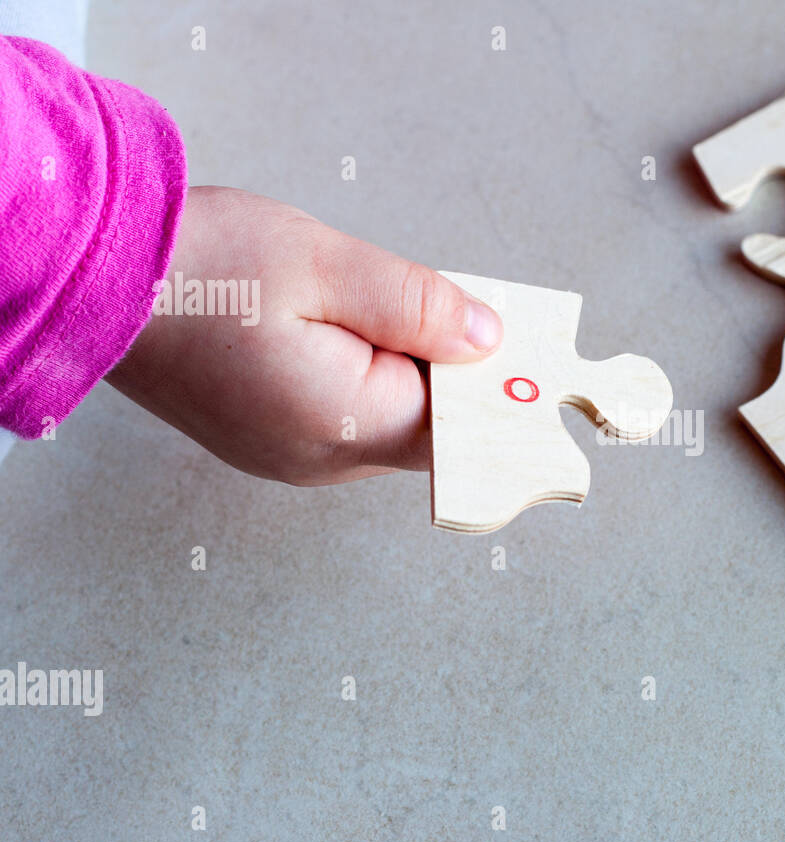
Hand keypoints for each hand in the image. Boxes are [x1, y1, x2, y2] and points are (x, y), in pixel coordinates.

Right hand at [107, 186, 501, 484]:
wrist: (94, 278)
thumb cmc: (201, 268)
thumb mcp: (325, 266)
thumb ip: (417, 306)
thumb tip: (487, 340)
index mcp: (345, 427)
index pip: (460, 429)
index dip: (495, 388)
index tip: (519, 345)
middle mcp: (322, 460)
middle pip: (427, 426)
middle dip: (449, 368)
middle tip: (452, 304)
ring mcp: (292, 455)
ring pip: (387, 417)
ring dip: (405, 365)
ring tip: (380, 305)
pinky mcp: (269, 436)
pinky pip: (346, 413)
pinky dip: (365, 372)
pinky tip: (344, 325)